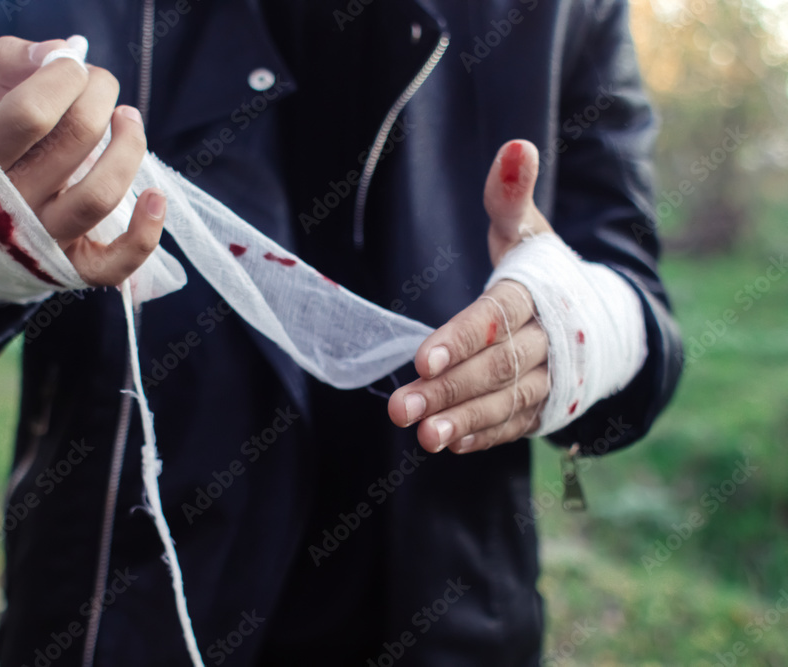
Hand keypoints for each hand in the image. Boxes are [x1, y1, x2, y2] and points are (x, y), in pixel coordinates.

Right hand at [0, 36, 164, 286]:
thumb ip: (4, 62)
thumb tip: (61, 55)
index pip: (31, 113)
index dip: (64, 77)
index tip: (71, 66)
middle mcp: (12, 204)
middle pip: (77, 139)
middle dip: (100, 95)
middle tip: (100, 86)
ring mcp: (45, 239)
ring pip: (101, 195)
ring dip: (129, 147)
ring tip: (127, 120)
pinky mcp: (75, 267)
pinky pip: (118, 262)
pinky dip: (146, 231)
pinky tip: (155, 195)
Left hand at [388, 140, 553, 453]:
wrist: (599, 318)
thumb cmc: (543, 271)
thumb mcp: (526, 231)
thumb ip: (509, 196)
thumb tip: (515, 145)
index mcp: (536, 296)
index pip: (496, 318)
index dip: (462, 338)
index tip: (423, 359)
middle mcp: (548, 341)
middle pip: (496, 367)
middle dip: (448, 388)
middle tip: (401, 409)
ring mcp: (550, 379)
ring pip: (506, 402)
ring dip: (464, 419)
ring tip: (423, 437)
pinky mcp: (545, 407)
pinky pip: (516, 424)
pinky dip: (484, 434)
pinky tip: (450, 443)